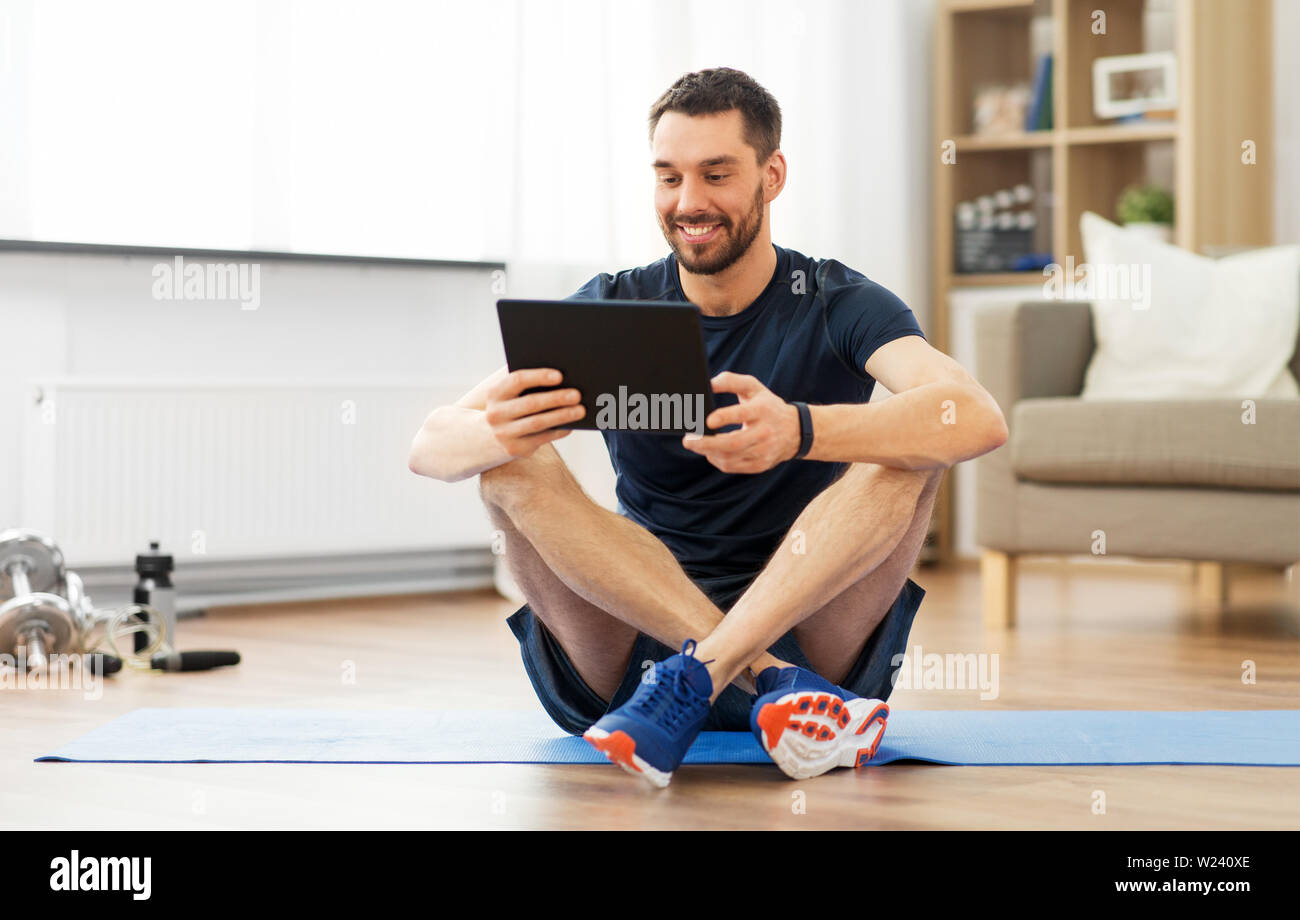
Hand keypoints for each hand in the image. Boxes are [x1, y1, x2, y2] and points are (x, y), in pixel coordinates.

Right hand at [484, 368, 584, 458]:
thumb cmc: (510, 405)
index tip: (560, 376)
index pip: (517, 380)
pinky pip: (541, 439)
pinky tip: (571, 425)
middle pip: (530, 403)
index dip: (539, 377)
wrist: (489, 435)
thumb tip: (559, 371)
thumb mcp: (509, 391)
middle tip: (577, 395)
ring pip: (537, 423)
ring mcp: (503, 434)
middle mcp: (495, 414)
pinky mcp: (514, 449)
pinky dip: (558, 431)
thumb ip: (525, 380)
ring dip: (561, 416)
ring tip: (580, 410)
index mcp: (494, 393)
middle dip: (556, 398)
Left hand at [681, 371, 800, 473]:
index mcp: (762, 410)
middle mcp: (764, 433)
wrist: (795, 431)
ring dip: (708, 452)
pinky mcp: (760, 465)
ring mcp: (763, 451)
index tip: (708, 420)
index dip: (725, 417)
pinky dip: (717, 460)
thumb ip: (731, 380)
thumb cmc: (767, 405)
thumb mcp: (753, 387)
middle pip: (733, 443)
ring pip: (730, 458)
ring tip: (695, 444)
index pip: (743, 414)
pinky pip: (733, 467)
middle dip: (707, 443)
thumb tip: (708, 384)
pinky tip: (710, 452)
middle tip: (688, 440)